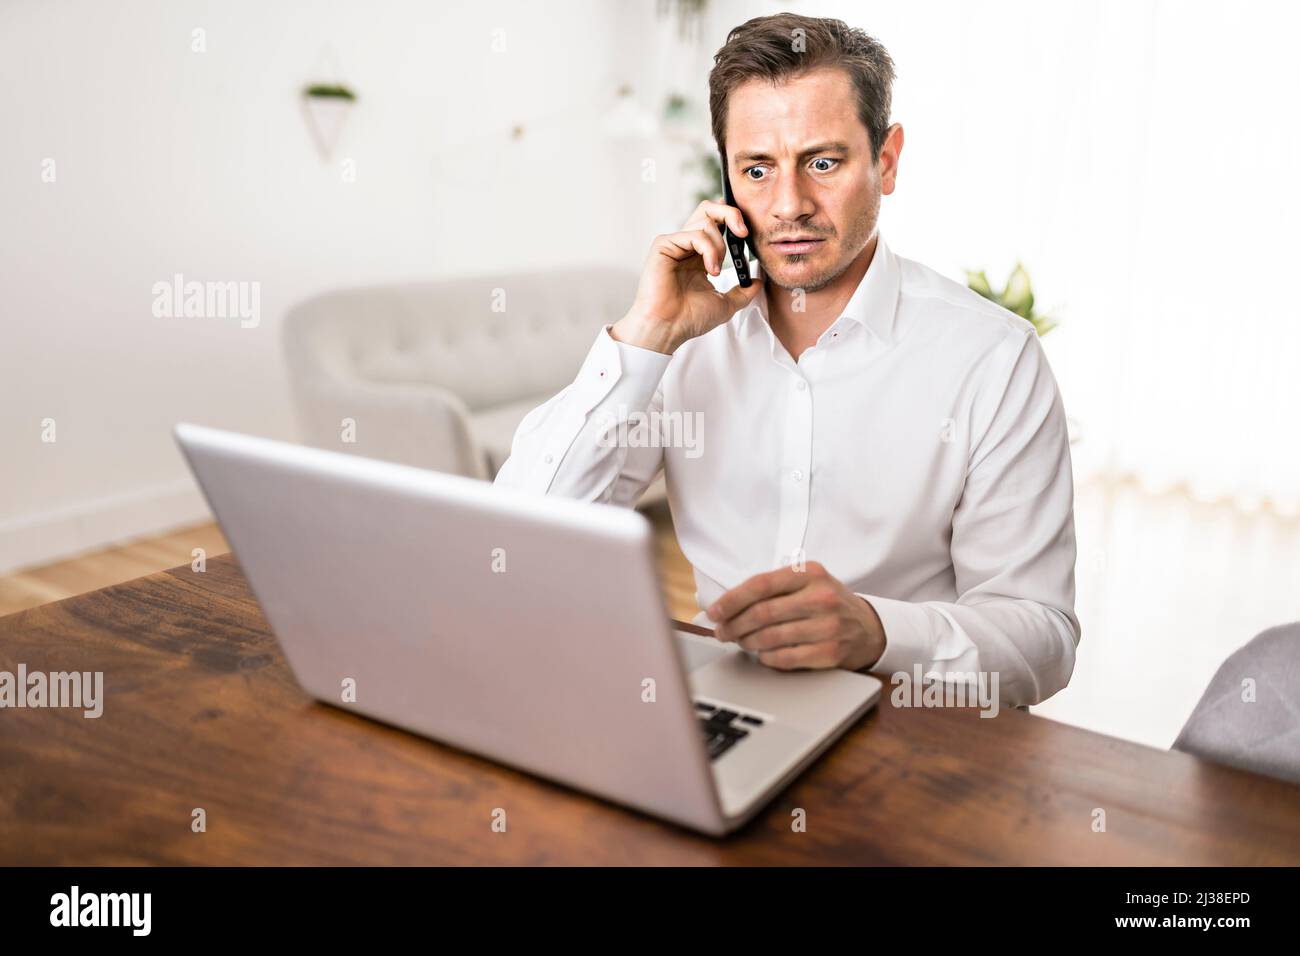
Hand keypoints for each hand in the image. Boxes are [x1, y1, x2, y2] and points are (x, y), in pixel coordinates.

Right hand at [610, 198, 763, 353]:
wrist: (670, 329)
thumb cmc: (690, 319)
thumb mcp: (726, 304)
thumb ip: (743, 291)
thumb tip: (759, 282)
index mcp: (699, 255)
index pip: (716, 222)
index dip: (732, 219)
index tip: (747, 233)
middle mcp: (686, 246)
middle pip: (708, 209)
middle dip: (730, 214)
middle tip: (743, 233)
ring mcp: (674, 243)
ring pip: (705, 221)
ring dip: (719, 246)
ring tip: (715, 272)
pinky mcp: (663, 245)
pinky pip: (693, 234)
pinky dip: (708, 250)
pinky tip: (710, 270)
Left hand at [705, 562, 885, 671]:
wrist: (869, 628)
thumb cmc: (827, 603)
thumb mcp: (808, 584)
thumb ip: (773, 589)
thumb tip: (726, 606)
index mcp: (810, 573)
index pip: (761, 584)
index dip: (732, 599)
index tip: (715, 612)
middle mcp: (821, 597)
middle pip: (762, 613)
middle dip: (734, 624)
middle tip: (722, 632)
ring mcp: (828, 626)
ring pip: (770, 637)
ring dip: (747, 642)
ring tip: (740, 642)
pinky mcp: (830, 652)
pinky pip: (785, 658)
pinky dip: (766, 658)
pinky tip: (762, 654)